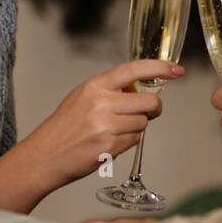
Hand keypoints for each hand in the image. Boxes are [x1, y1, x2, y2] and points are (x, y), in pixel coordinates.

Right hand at [27, 60, 184, 187]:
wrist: (45, 155)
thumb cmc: (64, 126)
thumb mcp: (82, 97)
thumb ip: (110, 90)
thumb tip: (139, 89)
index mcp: (95, 85)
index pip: (134, 70)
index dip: (159, 68)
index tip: (177, 70)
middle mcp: (101, 103)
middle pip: (149, 102)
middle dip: (152, 109)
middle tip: (144, 113)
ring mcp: (106, 126)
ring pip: (143, 123)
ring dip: (135, 128)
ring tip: (113, 131)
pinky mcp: (109, 146)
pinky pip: (134, 141)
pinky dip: (127, 142)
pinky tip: (108, 142)